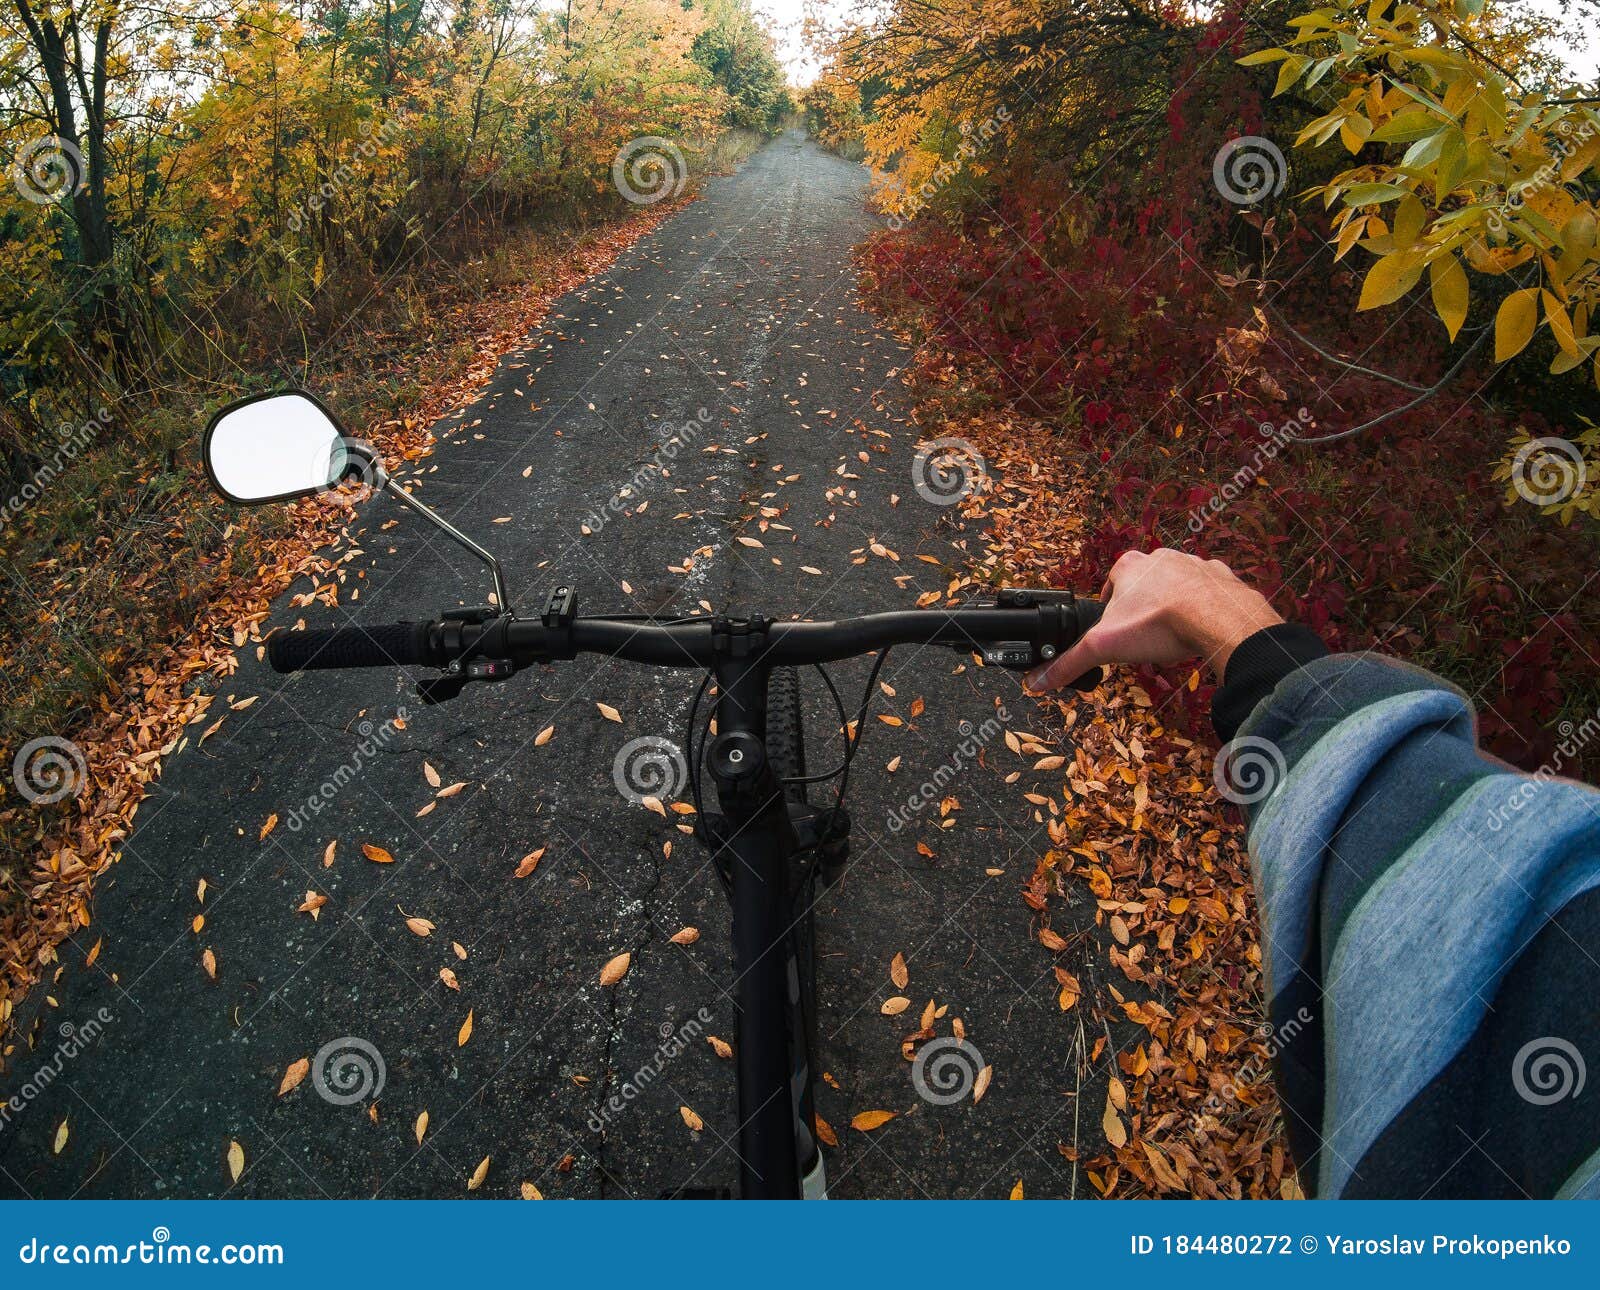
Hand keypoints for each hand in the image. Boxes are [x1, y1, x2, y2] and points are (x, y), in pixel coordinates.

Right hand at [1025, 549, 1282, 692]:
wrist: (1219, 620)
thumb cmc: (1158, 624)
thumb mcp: (1104, 647)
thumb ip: (1069, 662)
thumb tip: (1037, 682)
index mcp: (1128, 566)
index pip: (1111, 586)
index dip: (1110, 611)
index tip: (1115, 631)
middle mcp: (1160, 557)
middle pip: (1145, 585)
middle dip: (1143, 608)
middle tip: (1143, 636)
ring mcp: (1194, 564)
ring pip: (1177, 585)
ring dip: (1174, 605)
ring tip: (1173, 634)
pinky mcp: (1221, 576)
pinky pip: (1210, 590)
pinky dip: (1205, 606)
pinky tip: (1203, 627)